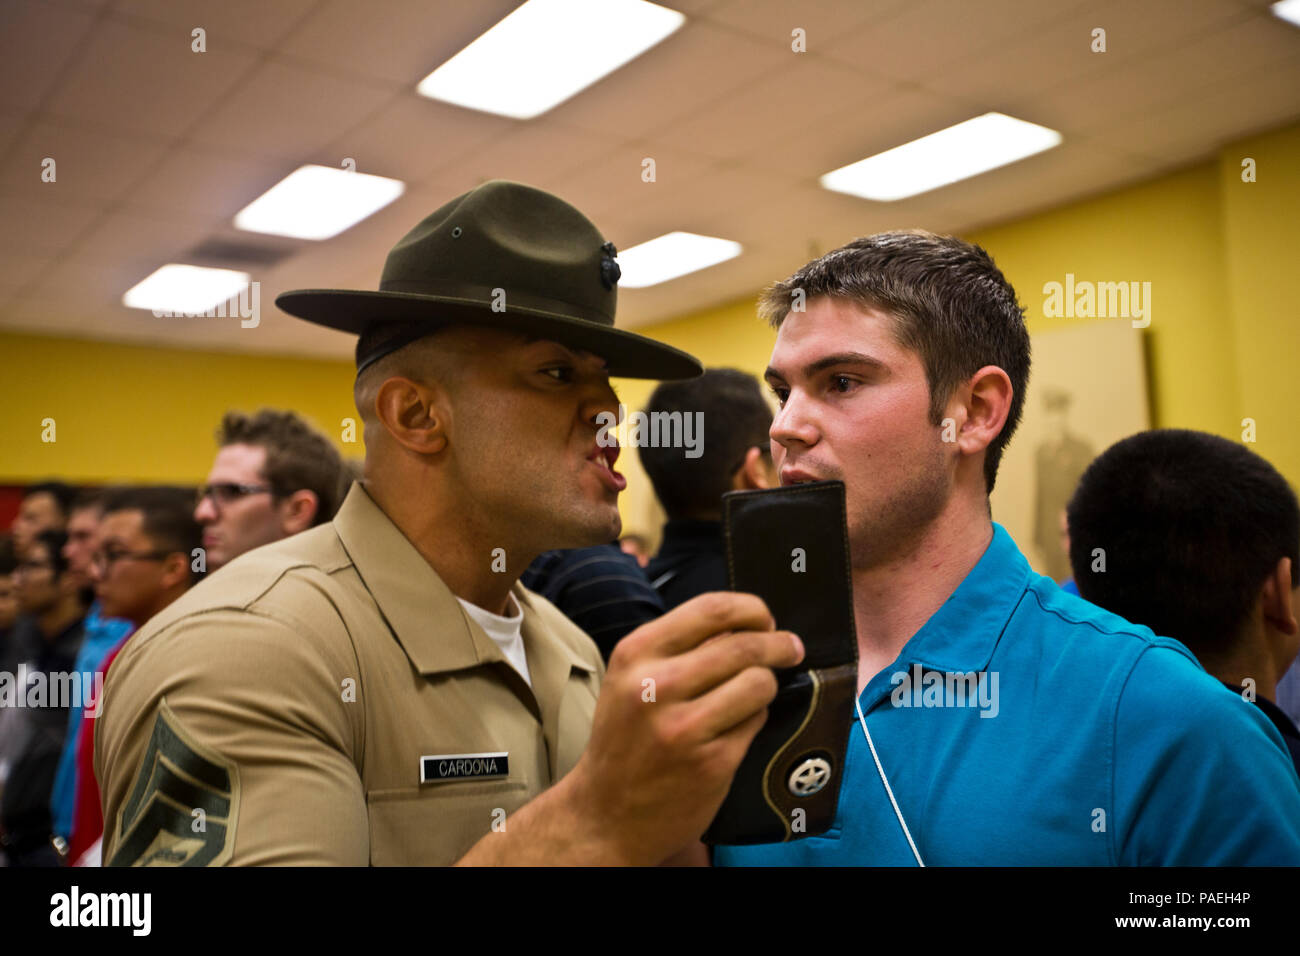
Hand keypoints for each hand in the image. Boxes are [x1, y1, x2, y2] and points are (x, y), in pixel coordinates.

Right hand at [566, 592, 803, 863]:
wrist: (606, 815)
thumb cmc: (624, 742)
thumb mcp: (631, 680)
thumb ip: (679, 648)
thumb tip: (744, 625)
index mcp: (635, 654)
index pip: (711, 609)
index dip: (751, 608)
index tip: (766, 618)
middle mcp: (657, 686)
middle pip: (744, 645)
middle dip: (779, 644)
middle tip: (790, 648)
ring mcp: (686, 726)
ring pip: (758, 683)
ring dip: (766, 685)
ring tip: (753, 694)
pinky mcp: (712, 761)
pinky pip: (756, 722)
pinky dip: (754, 720)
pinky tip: (734, 729)